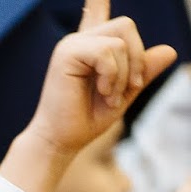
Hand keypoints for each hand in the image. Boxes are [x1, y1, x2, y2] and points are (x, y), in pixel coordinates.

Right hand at [15, 0, 174, 183]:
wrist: (61, 140)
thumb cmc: (86, 119)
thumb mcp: (125, 93)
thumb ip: (144, 71)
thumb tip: (170, 51)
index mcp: (91, 49)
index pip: (96, 15)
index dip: (97, 3)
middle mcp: (80, 42)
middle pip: (126, 25)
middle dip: (137, 57)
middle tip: (132, 87)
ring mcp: (72, 45)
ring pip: (120, 40)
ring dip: (125, 72)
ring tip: (111, 95)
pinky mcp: (67, 53)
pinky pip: (108, 51)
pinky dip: (112, 75)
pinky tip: (102, 91)